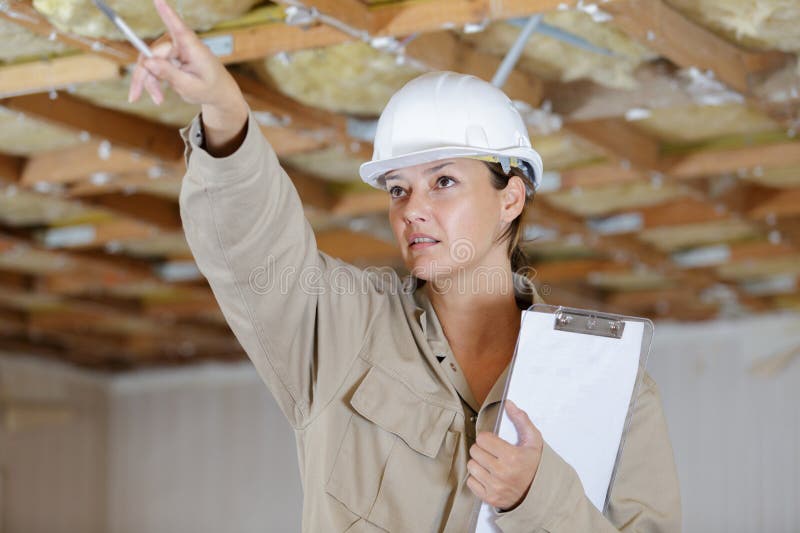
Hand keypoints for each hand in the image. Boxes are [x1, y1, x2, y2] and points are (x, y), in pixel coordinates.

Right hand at [128, 0, 243, 112]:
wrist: (218, 93)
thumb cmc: (209, 89)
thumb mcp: (190, 87)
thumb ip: (170, 74)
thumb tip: (148, 62)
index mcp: (194, 48)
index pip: (179, 28)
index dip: (167, 14)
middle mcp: (182, 44)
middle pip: (152, 54)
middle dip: (145, 77)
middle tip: (135, 98)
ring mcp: (174, 48)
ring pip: (150, 62)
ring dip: (149, 82)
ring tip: (158, 100)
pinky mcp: (169, 55)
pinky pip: (154, 66)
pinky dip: (153, 81)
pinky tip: (158, 96)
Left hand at [466, 400, 542, 510]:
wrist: (540, 493)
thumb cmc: (534, 466)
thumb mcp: (533, 441)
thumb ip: (521, 420)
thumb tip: (508, 404)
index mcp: (512, 457)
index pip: (482, 439)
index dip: (487, 438)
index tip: (492, 441)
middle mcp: (502, 473)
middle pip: (474, 451)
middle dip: (481, 449)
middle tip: (490, 452)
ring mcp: (495, 487)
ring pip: (471, 466)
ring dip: (478, 463)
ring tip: (488, 464)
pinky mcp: (490, 498)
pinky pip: (470, 482)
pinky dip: (476, 478)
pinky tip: (487, 476)